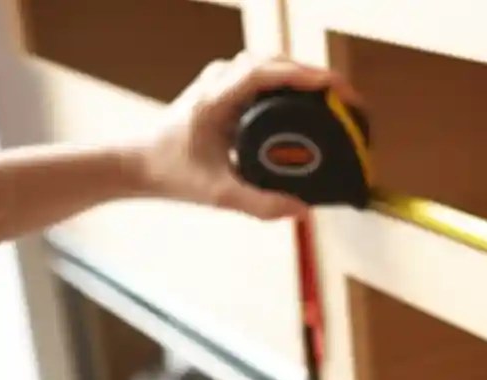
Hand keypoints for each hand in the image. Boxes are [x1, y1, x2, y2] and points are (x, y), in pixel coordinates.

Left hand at [131, 51, 362, 219]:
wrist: (138, 164)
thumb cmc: (171, 172)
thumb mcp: (217, 194)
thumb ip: (260, 205)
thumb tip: (302, 210)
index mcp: (216, 98)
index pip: (266, 72)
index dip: (306, 76)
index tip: (336, 89)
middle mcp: (220, 81)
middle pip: (276, 62)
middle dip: (316, 76)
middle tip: (347, 100)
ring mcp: (222, 81)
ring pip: (272, 65)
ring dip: (305, 77)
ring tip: (335, 100)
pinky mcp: (226, 88)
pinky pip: (265, 76)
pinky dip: (291, 83)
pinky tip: (310, 102)